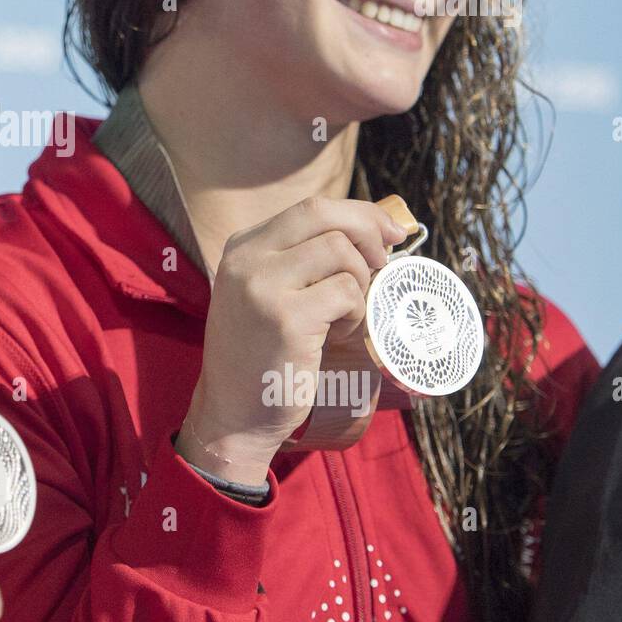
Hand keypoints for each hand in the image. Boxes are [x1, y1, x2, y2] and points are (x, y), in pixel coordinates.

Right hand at [178, 196, 407, 481]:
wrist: (233, 414)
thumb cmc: (260, 355)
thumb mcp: (263, 293)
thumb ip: (298, 260)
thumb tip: (372, 231)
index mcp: (242, 247)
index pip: (310, 208)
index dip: (358, 214)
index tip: (388, 233)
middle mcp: (247, 259)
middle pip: (324, 214)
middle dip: (369, 231)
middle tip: (386, 263)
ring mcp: (263, 286)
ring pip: (340, 253)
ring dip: (360, 283)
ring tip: (346, 314)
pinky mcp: (286, 318)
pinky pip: (346, 294)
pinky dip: (356, 313)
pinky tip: (340, 333)